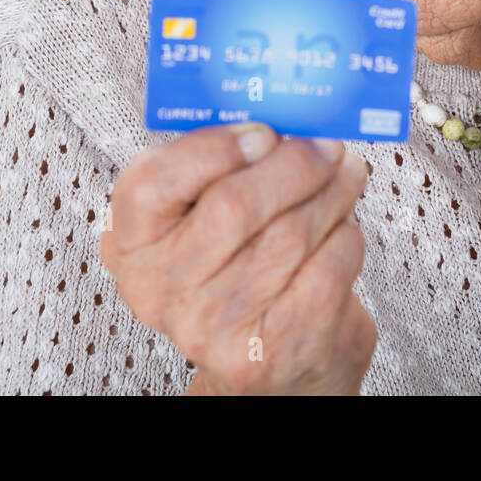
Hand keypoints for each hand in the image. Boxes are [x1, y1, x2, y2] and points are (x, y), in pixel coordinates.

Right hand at [100, 123, 376, 394]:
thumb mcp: (205, 215)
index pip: (151, 184)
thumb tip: (280, 117)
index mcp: (135, 241)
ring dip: (331, 195)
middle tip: (326, 146)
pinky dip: (345, 239)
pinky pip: (325, 269)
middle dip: (295, 165)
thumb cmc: (241, 269)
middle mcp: (162, 289)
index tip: (263, 132)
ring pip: (289, 234)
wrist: (275, 363)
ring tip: (345, 177)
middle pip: (233, 205)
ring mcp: (213, 326)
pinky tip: (342, 230)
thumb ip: (223, 168)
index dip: (214, 149)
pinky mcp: (269, 351)